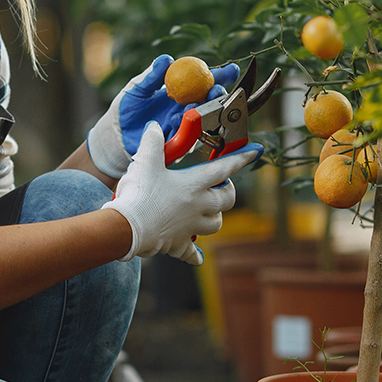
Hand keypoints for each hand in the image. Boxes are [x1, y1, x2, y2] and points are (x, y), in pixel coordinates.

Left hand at [85, 54, 240, 178]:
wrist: (115, 134)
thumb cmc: (126, 108)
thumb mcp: (138, 88)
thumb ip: (152, 75)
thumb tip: (166, 58)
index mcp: (180, 91)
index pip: (204, 81)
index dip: (219, 75)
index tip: (231, 70)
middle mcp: (185, 108)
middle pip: (210, 101)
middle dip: (218, 94)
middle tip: (216, 89)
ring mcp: (183, 126)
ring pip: (201, 119)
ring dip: (200, 111)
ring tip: (192, 105)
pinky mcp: (177, 143)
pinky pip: (186, 135)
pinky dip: (183, 126)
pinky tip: (175, 119)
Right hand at [110, 122, 261, 263]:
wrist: (127, 227)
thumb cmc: (139, 194)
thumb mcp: (145, 161)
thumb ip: (152, 142)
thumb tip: (154, 127)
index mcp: (194, 184)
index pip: (225, 167)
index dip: (241, 158)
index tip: (254, 152)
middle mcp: (199, 206)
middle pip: (228, 200)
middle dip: (228, 192)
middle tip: (223, 186)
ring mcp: (191, 226)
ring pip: (216, 224)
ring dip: (215, 217)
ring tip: (207, 211)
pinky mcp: (179, 244)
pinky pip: (193, 252)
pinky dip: (195, 253)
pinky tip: (196, 255)